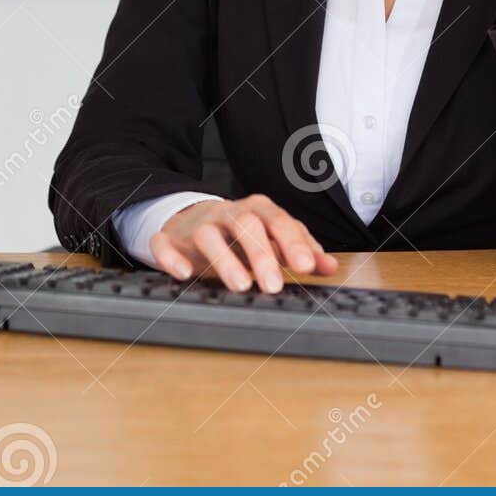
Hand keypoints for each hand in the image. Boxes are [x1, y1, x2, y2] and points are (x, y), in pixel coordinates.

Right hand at [148, 193, 338, 291]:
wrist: (191, 219)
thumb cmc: (238, 232)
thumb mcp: (270, 237)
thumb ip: (299, 249)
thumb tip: (330, 266)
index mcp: (255, 211)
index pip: (277, 220)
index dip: (291, 242)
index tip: (305, 266)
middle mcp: (227, 213)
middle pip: (245, 225)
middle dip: (261, 254)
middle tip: (274, 285)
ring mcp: (197, 225)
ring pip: (208, 236)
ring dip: (224, 259)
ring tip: (241, 285)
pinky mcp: (169, 238)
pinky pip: (165, 244)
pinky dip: (172, 257)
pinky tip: (183, 274)